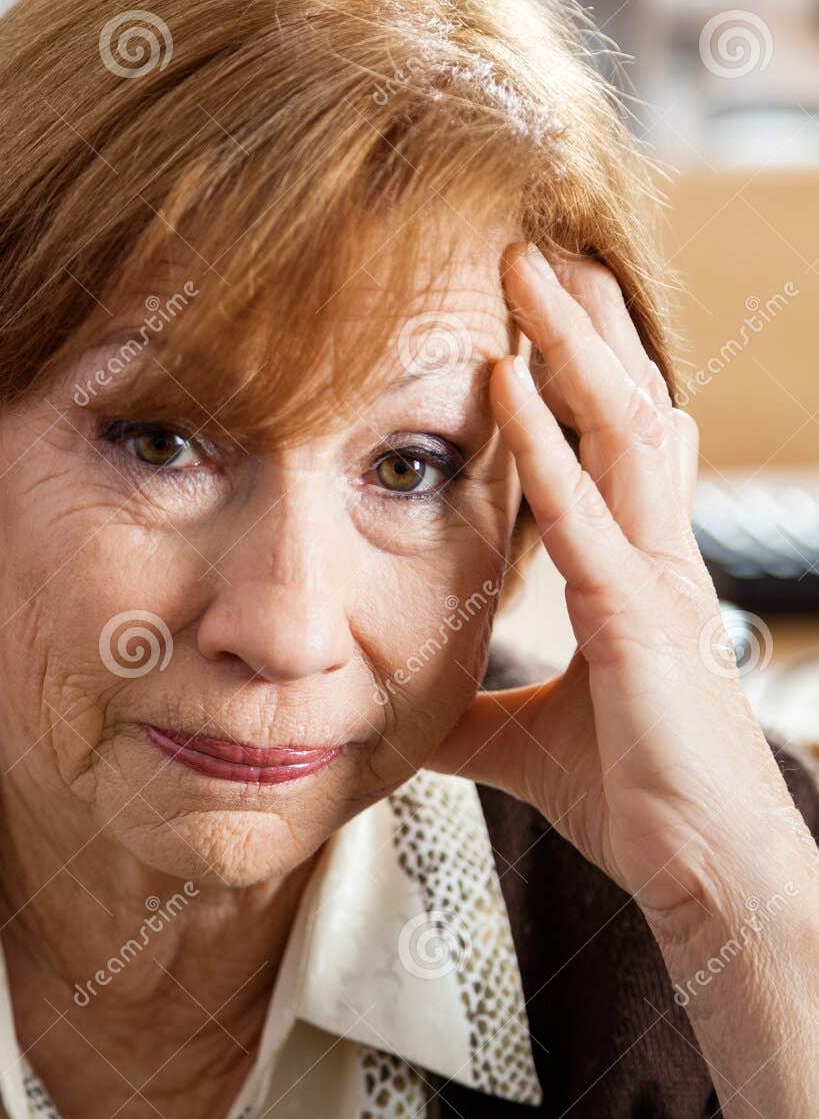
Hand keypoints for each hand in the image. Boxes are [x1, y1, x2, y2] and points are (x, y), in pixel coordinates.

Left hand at [432, 243, 808, 921]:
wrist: (705, 874)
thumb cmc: (639, 800)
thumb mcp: (529, 741)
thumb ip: (476, 712)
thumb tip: (413, 712)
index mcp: (634, 570)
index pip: (609, 443)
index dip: (579, 370)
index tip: (536, 308)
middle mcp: (654, 553)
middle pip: (621, 406)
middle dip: (580, 323)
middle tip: (534, 245)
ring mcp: (654, 577)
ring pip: (615, 429)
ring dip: (565, 343)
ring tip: (522, 268)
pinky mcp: (638, 619)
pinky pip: (581, 511)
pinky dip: (539, 440)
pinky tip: (501, 378)